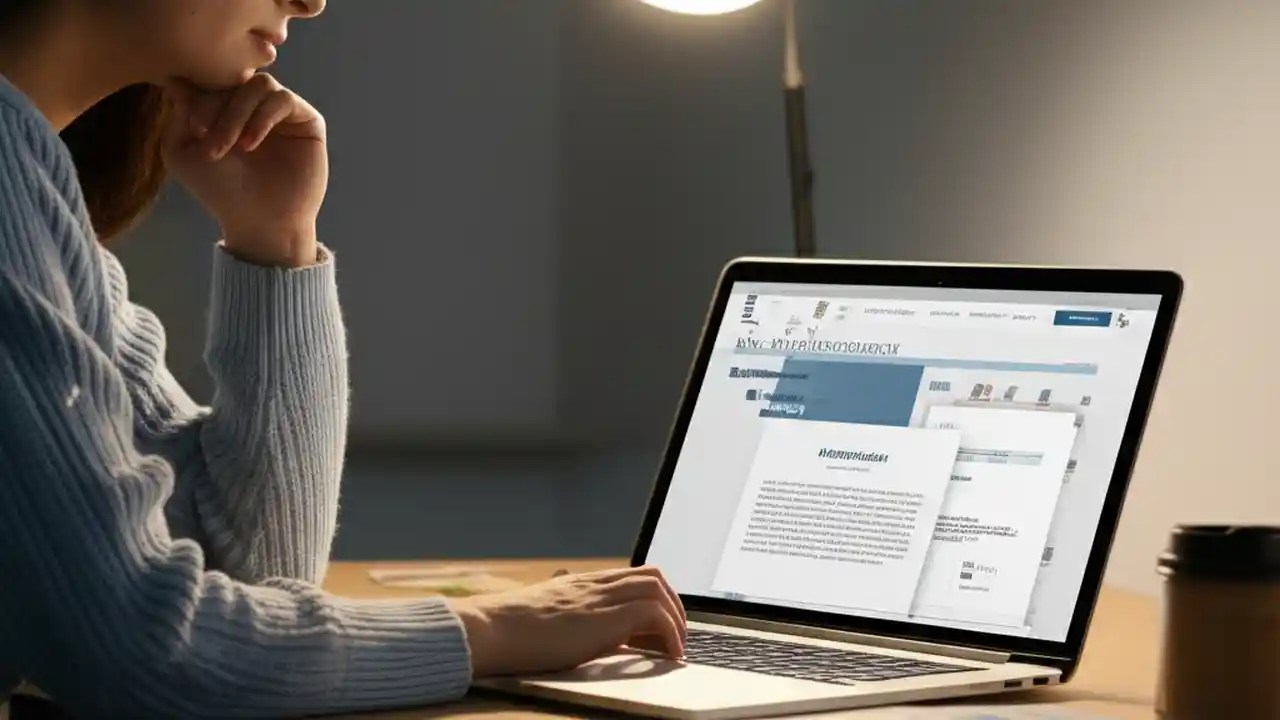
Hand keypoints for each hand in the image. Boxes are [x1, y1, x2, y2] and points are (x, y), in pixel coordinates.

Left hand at [162, 74, 327, 267]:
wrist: (260, 221)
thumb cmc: (220, 190)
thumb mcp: (182, 149)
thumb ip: (180, 110)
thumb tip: (179, 76)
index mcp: (226, 106)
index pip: (212, 77)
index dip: (199, 95)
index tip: (193, 128)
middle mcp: (255, 104)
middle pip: (233, 78)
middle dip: (216, 108)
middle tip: (208, 141)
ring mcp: (282, 111)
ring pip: (259, 84)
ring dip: (238, 113)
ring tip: (232, 146)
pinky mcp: (307, 121)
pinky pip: (284, 99)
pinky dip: (262, 118)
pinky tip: (251, 144)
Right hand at [448, 565, 687, 676]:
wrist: (492, 629)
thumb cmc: (508, 630)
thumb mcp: (544, 616)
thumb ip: (565, 616)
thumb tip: (576, 631)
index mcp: (581, 584)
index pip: (630, 576)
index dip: (652, 598)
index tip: (657, 626)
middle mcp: (595, 585)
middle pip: (652, 577)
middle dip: (672, 605)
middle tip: (674, 636)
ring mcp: (601, 597)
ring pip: (658, 589)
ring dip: (676, 619)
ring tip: (674, 648)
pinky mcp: (605, 617)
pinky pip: (655, 613)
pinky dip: (670, 633)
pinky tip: (668, 655)